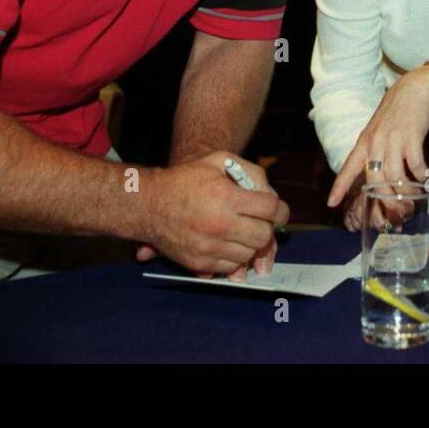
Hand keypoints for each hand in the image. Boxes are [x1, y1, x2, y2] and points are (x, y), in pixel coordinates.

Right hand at [135, 150, 288, 278]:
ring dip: (250, 243)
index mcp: (226, 197)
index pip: (270, 209)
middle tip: (258, 221)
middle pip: (263, 235)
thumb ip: (249, 172)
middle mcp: (219, 224)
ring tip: (240, 230)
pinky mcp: (199, 262)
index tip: (279, 212)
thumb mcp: (218, 161)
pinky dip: (234, 257)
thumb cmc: (185, 179)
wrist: (147, 204)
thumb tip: (270, 194)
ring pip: (249, 254)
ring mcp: (209, 246)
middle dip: (265, 228)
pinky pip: (230, 266)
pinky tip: (227, 242)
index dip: (280, 211)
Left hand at [326, 68, 428, 208]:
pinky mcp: (412, 138)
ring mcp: (393, 140)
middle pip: (375, 180)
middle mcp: (375, 143)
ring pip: (395, 177)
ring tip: (411, 199)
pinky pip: (415, 165)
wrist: (413, 91)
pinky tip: (425, 180)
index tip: (331, 203)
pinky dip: (421, 176)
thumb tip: (376, 180)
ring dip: (405, 192)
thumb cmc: (394, 115)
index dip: (339, 187)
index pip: (348, 168)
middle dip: (384, 200)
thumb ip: (373, 153)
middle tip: (395, 212)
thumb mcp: (376, 132)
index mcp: (364, 143)